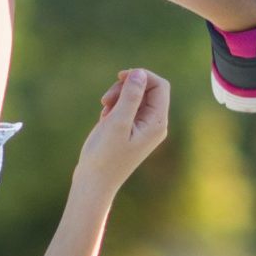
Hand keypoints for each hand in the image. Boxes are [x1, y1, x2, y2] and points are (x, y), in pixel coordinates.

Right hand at [74, 69, 171, 188]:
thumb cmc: (105, 155)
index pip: (160, 86)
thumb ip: (130, 97)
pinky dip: (113, 107)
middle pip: (147, 89)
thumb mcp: (117, 122)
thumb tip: (140, 73)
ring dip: (117, 96)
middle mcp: (154, 124)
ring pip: (134, 96)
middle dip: (125, 87)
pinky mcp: (129, 128)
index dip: (142, 76)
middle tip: (105, 99)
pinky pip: (125, 107)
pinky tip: (104, 120)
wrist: (94, 181)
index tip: (120, 77)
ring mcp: (142, 126)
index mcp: (157, 122)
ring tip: (104, 109)